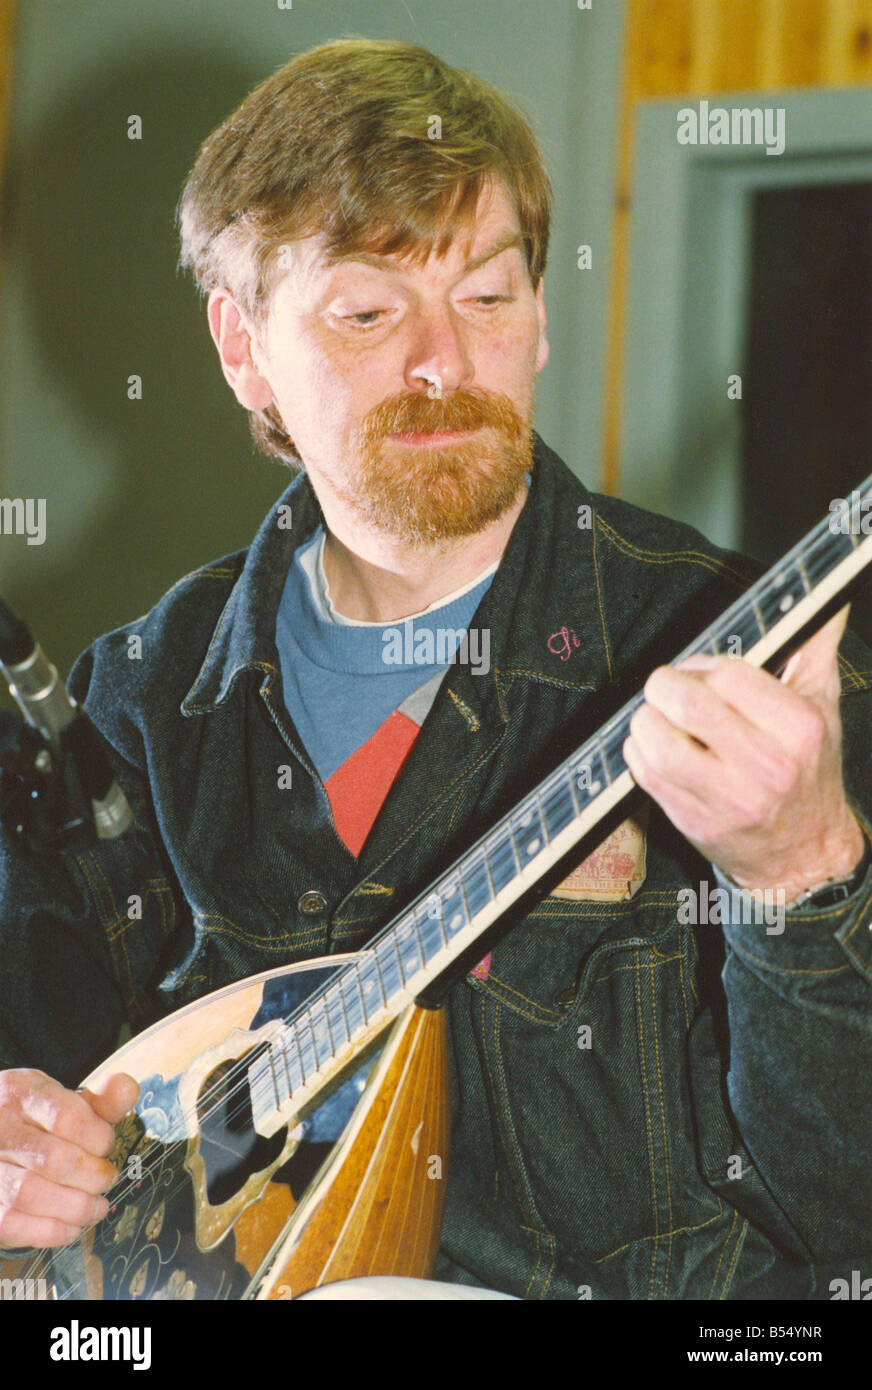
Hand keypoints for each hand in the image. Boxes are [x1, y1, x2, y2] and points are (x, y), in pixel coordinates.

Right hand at [0, 1069, 138, 1248]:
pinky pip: (13, 1224)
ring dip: (75, 1207)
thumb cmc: (37, 1121)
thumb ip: (101, 1099)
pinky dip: (50, 1231)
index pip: (66, 1117)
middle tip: (108, 1179)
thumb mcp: (64, 1099)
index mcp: (22, 1093)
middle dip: (92, 1175)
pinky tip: (71, 1226)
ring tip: (97, 1207)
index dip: (98, 1138)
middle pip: (51, 1159)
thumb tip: (127, 1088)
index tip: (108, 1146)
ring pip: (30, 1194)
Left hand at [623, 606, 864, 902]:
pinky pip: (644, 773)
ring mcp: (727, 798)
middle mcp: (766, 765)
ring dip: (645, 720)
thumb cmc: (808, 773)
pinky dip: (638, 751)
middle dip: (663, 685)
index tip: (697, 670)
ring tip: (658, 718)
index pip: (729, 674)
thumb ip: (815, 649)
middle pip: (687, 703)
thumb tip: (824, 602)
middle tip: (666, 688)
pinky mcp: (694, 821)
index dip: (700, 664)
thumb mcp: (823, 708)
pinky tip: (655, 748)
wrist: (803, 856)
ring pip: (657, 740)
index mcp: (799, 729)